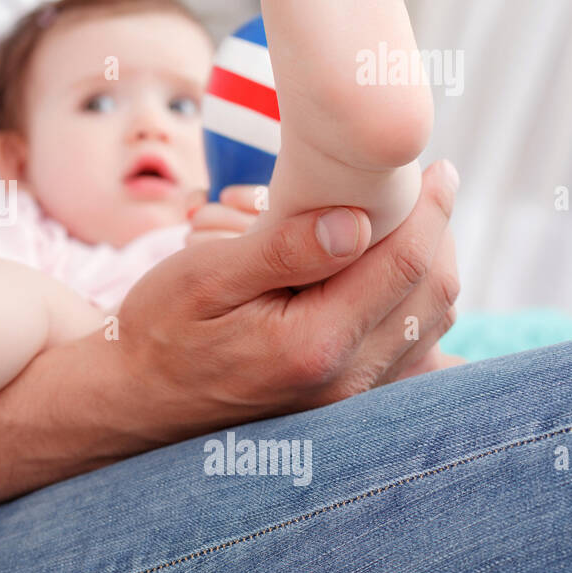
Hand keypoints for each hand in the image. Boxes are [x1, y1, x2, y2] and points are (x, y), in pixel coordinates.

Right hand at [113, 160, 460, 437]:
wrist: (134, 397)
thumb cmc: (159, 328)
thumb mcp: (204, 275)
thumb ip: (283, 249)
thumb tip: (358, 221)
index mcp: (312, 343)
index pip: (404, 266)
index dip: (431, 209)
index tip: (438, 167)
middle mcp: (342, 381)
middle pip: (431, 297)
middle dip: (436, 235)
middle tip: (420, 189)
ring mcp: (345, 401)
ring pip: (429, 328)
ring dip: (427, 270)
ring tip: (402, 226)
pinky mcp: (340, 406)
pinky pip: (411, 361)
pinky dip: (413, 313)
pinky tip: (391, 285)